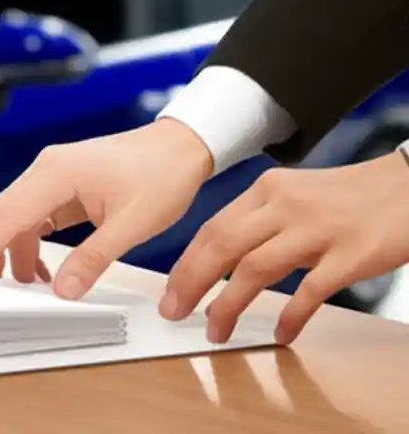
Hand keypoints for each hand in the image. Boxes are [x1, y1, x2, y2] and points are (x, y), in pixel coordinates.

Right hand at [0, 119, 213, 298]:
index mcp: (56, 174)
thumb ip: (94, 257)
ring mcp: (52, 174)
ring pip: (16, 216)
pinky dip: (32, 239)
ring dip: (15, 249)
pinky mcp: (62, 182)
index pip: (4, 218)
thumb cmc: (163, 174)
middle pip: (1, 215)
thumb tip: (63, 290)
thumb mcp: (133, 224)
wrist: (182, 144)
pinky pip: (35, 213)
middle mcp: (45, 170)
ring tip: (30, 283)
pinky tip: (44, 264)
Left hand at [161, 152, 408, 344]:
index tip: (171, 289)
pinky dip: (290, 317)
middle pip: (222, 246)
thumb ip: (262, 218)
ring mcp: (318, 230)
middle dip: (191, 283)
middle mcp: (286, 206)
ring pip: (256, 270)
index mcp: (268, 190)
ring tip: (215, 330)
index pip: (212, 228)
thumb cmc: (353, 196)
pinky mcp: (350, 255)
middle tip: (174, 312)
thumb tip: (223, 253)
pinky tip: (280, 334)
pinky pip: (310, 292)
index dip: (186, 263)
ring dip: (228, 305)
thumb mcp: (297, 193)